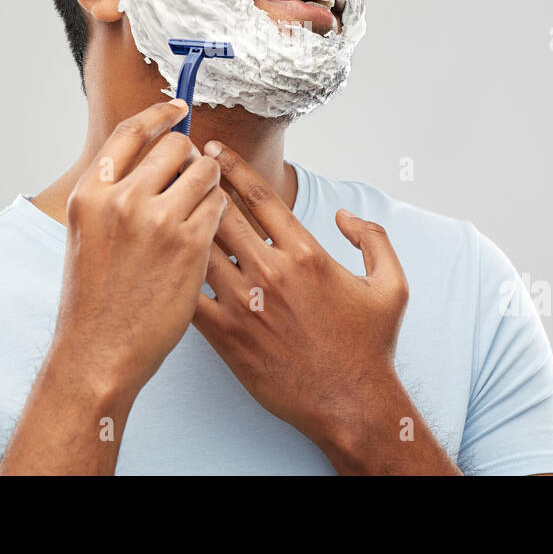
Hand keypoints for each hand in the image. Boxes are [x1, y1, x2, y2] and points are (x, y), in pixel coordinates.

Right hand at [53, 99, 227, 397]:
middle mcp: (122, 199)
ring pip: (204, 172)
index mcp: (91, 193)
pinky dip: (218, 214)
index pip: (131, 132)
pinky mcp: (190, 245)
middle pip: (175, 146)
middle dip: (189, 159)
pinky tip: (208, 234)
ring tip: (200, 212)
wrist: (99, 353)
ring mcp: (158, 220)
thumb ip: (111, 193)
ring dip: (209, 185)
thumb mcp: (85, 233)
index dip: (160, 114)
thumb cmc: (94, 299)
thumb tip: (148, 159)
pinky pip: (219, 206)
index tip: (179, 108)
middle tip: (190, 181)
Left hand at [191, 141, 409, 454]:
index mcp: (307, 253)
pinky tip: (161, 256)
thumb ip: (373, 238)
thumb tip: (344, 216)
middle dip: (197, 184)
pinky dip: (175, 272)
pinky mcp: (227, 335)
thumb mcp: (392, 285)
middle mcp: (272, 272)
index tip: (214, 148)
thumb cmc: (370, 346)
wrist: (350, 404)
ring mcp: (246, 304)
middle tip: (177, 164)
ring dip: (180, 223)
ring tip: (162, 203)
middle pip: (222, 213)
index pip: (261, 196)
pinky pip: (190, 294)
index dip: (233, 166)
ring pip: (200, 248)